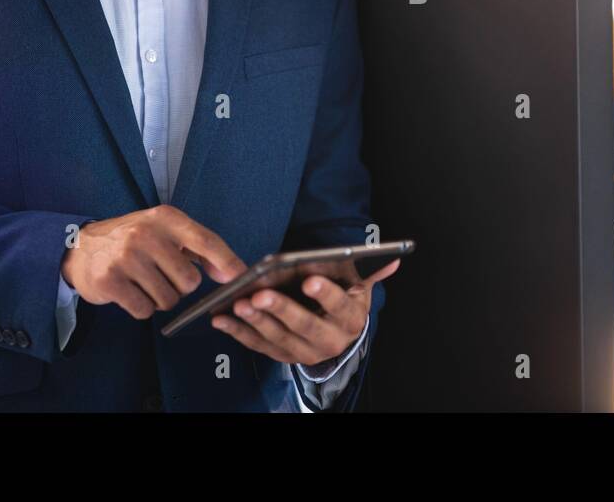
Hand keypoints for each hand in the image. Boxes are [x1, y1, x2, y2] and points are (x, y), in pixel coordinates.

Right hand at [61, 205, 246, 318]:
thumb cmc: (132, 240)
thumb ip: (200, 249)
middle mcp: (146, 234)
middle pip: (189, 281)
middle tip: (161, 275)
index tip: (241, 278)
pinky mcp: (109, 281)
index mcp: (166, 218)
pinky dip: (141, 307)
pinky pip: (144, 310)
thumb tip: (231, 272)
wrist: (81, 247)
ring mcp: (126, 257)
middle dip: (179, 286)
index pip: (205, 240)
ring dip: (160, 299)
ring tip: (144, 282)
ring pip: (168, 300)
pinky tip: (130, 291)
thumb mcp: (165, 231)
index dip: (227, 261)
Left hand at [210, 258, 400, 366]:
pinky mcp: (282, 356)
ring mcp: (304, 352)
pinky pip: (258, 346)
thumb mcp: (359, 285)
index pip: (339, 306)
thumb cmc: (344, 299)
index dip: (325, 294)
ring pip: (278, 339)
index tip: (310, 279)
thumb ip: (371, 271)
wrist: (337, 331)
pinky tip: (220, 319)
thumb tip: (393, 258)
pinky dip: (238, 333)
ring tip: (238, 303)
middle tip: (260, 294)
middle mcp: (329, 341)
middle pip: (305, 326)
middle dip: (281, 310)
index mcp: (350, 319)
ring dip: (256, 322)